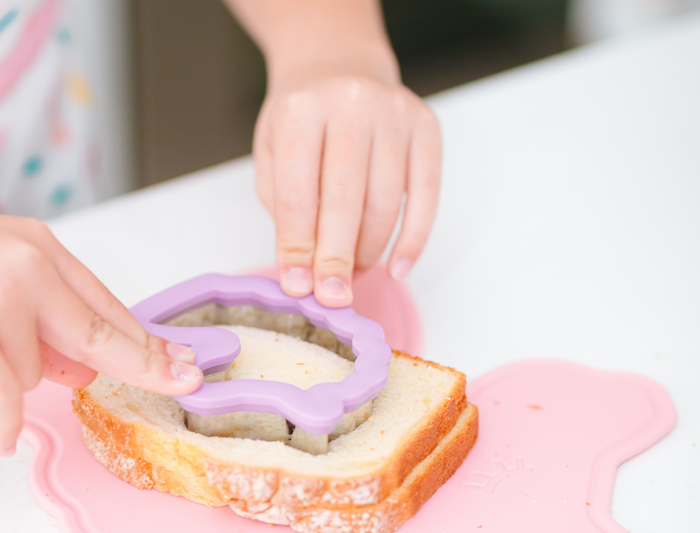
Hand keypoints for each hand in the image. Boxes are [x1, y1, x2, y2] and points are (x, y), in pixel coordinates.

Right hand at [0, 212, 203, 454]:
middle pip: (99, 337)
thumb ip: (41, 308)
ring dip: (8, 377)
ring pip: (34, 374)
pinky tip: (4, 435)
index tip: (184, 365)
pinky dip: (5, 419)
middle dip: (140, 365)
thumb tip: (81, 367)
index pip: (107, 305)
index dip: (149, 343)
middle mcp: (24, 269)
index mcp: (35, 247)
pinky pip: (6, 394)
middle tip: (173, 379)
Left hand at [253, 71, 440, 305]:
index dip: (298, 246)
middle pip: (346, 200)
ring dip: (370, 249)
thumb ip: (285, 208)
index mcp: (303, 111)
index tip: (298, 285)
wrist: (337, 68)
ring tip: (352, 274)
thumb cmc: (300, 121)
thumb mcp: (272, 154)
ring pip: (387, 201)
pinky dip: (413, 238)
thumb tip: (303, 273)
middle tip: (332, 296)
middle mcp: (352, 106)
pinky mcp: (427, 127)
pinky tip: (397, 266)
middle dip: (337, 257)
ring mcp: (395, 114)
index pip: (299, 193)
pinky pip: (426, 194)